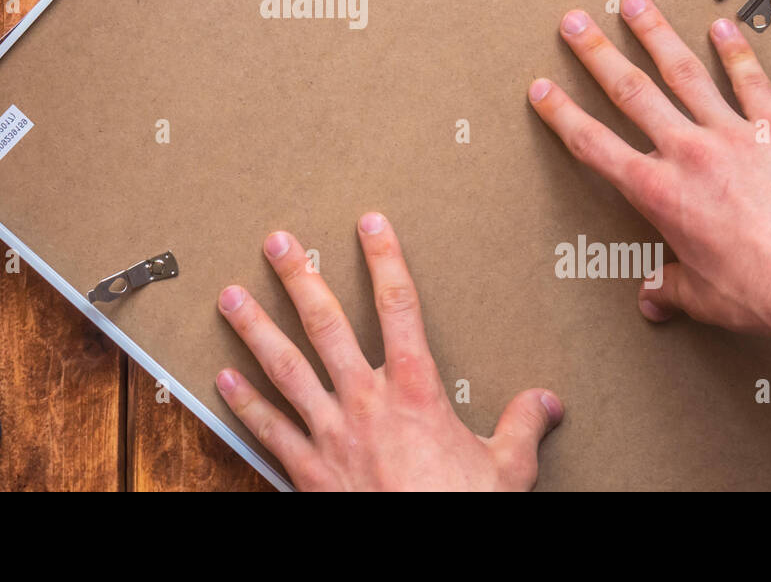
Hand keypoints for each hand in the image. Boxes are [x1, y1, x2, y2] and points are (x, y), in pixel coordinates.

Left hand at [215, 213, 562, 490]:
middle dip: (298, 279)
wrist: (425, 558)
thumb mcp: (507, 469)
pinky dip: (244, 406)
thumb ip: (523, 426)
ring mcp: (332, 435)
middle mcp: (366, 402)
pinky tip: (221, 380)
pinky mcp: (308, 472)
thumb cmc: (463, 510)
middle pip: (326, 325)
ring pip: (286, 369)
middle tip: (276, 243)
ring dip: (254, 330)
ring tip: (229, 297)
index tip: (370, 222)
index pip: (400, 307)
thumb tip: (549, 401)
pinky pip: (269, 433)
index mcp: (416, 391)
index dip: (386, 259)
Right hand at [528, 0, 770, 352]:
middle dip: (597, 54)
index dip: (562, 114)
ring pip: (684, 74)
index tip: (542, 88)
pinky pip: (752, 83)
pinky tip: (720, 27)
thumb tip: (652, 298)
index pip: (594, 145)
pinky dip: (736, 53)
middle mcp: (686, 153)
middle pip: (630, 92)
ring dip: (655, 35)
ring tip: (637, 4)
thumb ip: (670, 287)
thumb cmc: (758, 291)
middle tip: (575, 22)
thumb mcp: (701, 295)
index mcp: (657, 192)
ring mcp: (731, 135)